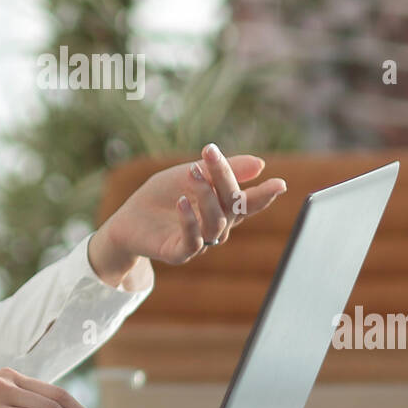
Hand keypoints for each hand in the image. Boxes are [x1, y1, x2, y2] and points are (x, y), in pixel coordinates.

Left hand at [94, 142, 286, 269]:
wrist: (127, 220)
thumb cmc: (161, 196)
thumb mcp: (190, 174)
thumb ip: (222, 171)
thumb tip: (261, 164)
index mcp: (222, 209)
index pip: (247, 202)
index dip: (264, 195)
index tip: (280, 183)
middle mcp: (216, 227)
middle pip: (232, 206)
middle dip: (225, 179)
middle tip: (210, 154)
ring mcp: (200, 242)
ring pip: (216, 223)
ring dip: (206, 196)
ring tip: (193, 172)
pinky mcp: (179, 253)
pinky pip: (192, 241)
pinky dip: (189, 221)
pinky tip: (181, 201)